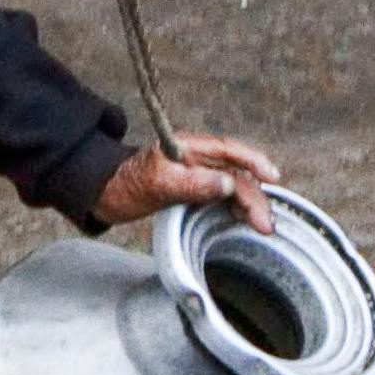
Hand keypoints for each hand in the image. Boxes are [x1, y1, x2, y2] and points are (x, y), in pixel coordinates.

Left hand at [96, 128, 283, 231]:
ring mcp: (196, 174)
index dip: (253, 161)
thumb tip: (229, 184)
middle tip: (265, 224)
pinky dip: (236, 208)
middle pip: (235, 172)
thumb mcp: (157, 185)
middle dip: (254, 196)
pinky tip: (246, 220)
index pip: (229, 149)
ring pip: (233, 186)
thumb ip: (192, 184)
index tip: (272, 176)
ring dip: (250, 204)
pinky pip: (222, 196)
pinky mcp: (193, 190)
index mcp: (187, 147)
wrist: (103, 195)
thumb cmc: (125, 185)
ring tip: (263, 227)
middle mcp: (196, 157)